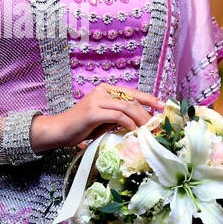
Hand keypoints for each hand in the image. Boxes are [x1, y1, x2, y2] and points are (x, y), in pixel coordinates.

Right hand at [30, 84, 165, 152]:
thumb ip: (120, 117)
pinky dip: (129, 125)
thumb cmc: (82, 127)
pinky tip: (134, 133)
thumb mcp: (104, 120)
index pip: (133, 92)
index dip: (150, 99)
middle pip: (132, 100)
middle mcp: (102, 91)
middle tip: (157, 126)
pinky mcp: (93, 112)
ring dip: (140, 120)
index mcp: (106, 89)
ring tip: (148, 131)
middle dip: (147, 113)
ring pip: (127, 107)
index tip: (163, 106)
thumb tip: (142, 123)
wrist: (59, 131)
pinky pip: (117, 116)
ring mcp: (97, 100)